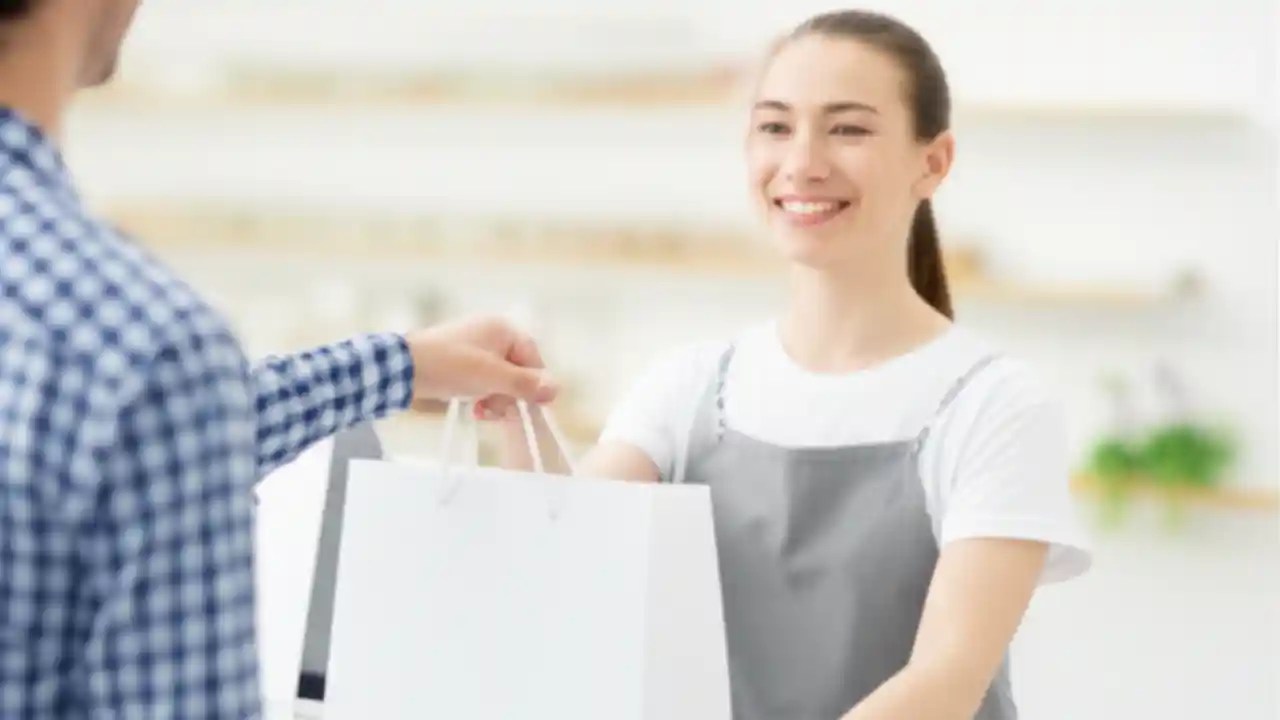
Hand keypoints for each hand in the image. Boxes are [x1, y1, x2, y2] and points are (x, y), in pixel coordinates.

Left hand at [405, 316, 557, 407]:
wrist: (402, 368)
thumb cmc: (450, 366)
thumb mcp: (492, 377)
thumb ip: (526, 383)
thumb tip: (557, 389)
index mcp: (502, 329)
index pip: (534, 358)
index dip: (534, 384)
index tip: (530, 406)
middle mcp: (491, 334)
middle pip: (518, 371)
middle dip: (510, 395)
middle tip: (495, 410)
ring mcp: (475, 348)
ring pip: (501, 379)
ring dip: (497, 399)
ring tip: (482, 411)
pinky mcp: (461, 363)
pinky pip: (484, 381)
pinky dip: (483, 396)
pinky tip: (475, 408)